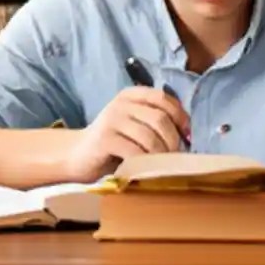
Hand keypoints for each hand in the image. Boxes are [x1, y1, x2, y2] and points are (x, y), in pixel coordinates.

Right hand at [66, 87, 189, 181]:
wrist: (76, 155)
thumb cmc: (113, 143)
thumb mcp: (134, 125)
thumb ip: (154, 121)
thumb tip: (189, 134)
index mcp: (131, 95)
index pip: (163, 98)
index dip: (180, 116)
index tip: (188, 136)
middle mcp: (121, 104)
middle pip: (160, 118)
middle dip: (173, 139)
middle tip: (176, 156)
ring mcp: (111, 120)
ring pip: (149, 136)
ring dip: (162, 154)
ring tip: (164, 164)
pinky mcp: (104, 140)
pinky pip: (134, 151)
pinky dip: (146, 162)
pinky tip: (147, 169)